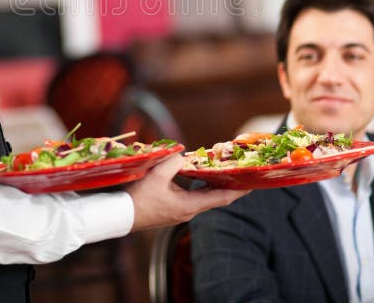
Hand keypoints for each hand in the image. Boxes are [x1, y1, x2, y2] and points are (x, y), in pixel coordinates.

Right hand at [126, 154, 248, 230]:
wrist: (121, 215)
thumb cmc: (139, 198)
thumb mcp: (157, 175)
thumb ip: (174, 162)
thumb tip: (182, 157)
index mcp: (190, 205)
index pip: (222, 198)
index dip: (238, 191)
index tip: (252, 184)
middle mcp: (189, 211)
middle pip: (215, 196)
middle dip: (228, 183)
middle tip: (239, 170)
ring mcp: (181, 211)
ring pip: (203, 195)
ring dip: (213, 183)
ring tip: (222, 168)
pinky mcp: (172, 209)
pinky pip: (192, 195)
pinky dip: (200, 185)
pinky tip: (198, 173)